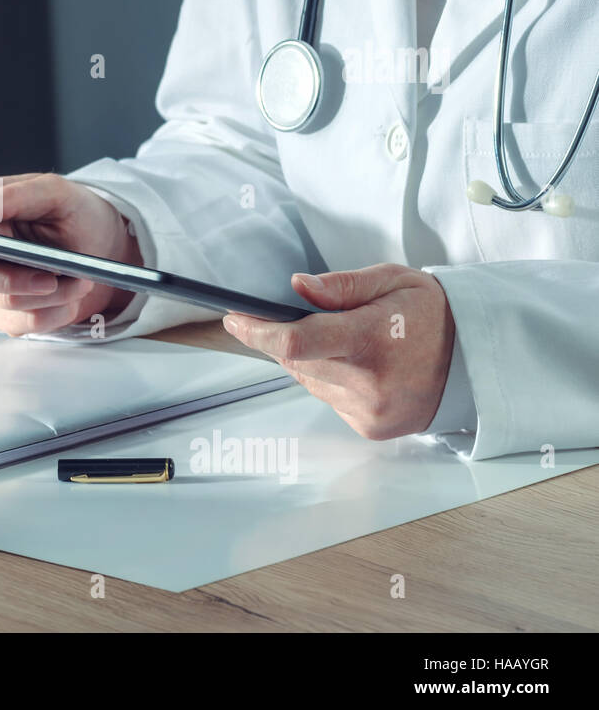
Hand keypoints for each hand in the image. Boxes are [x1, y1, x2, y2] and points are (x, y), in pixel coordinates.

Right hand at [0, 173, 141, 335]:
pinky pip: (19, 324)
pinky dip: (53, 313)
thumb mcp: (56, 193)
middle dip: (9, 280)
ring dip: (47, 296)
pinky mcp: (5, 313)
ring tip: (78, 279)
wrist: (107, 250)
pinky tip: (69, 296)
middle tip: (53, 278)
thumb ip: (13, 194)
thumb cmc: (78, 214)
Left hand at [221, 264, 455, 439]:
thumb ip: (340, 286)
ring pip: (309, 381)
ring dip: (311, 360)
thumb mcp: (392, 281)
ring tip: (345, 342)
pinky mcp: (369, 427)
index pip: (296, 341)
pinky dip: (331, 380)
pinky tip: (359, 367)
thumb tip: (296, 287)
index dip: (257, 331)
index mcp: (373, 339)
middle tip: (292, 319)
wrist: (476, 362)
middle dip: (284, 339)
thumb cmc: (432, 315)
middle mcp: (368, 382)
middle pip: (295, 361)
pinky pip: (328, 399)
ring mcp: (368, 410)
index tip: (233, 318)